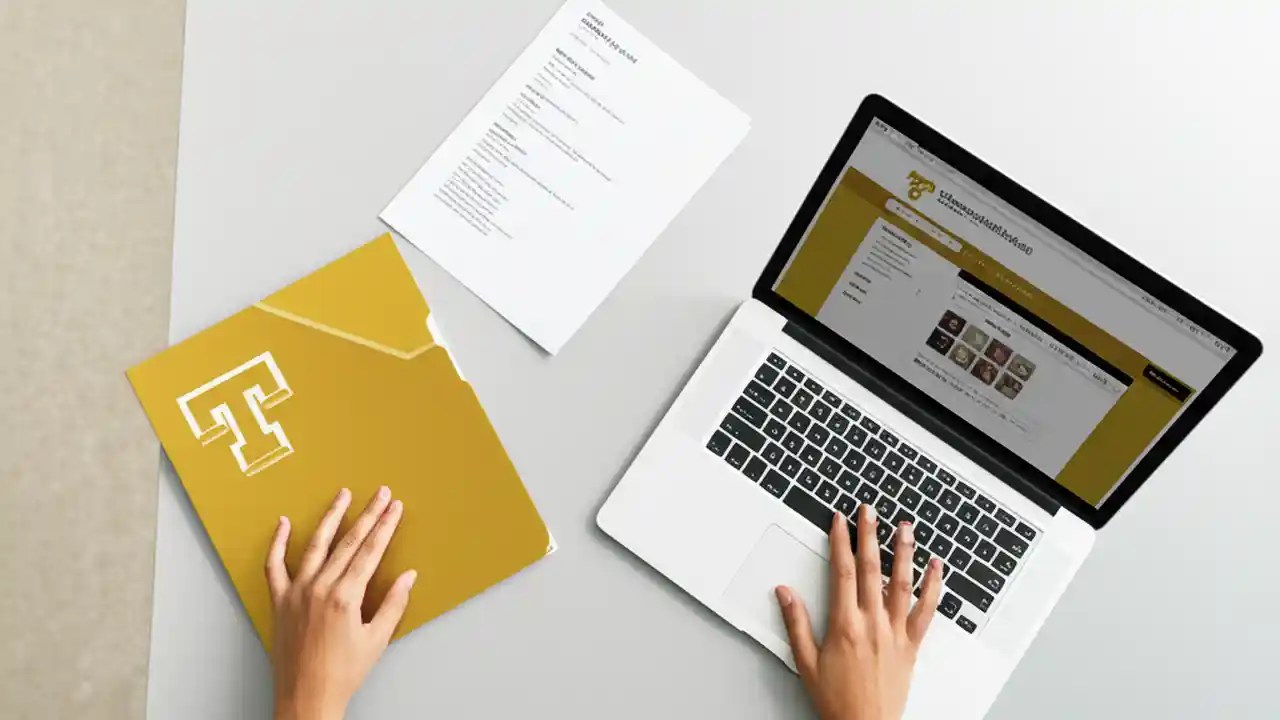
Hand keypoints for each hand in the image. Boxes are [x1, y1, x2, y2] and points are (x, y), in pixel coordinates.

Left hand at [265, 487, 417, 719]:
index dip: (385, 526)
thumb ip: (393, 604)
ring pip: (315, 545)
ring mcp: (296, 592)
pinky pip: (274, 565)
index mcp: (345, 597)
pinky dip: (278, 542)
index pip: (371, 551)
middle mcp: (319, 588)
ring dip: (332, 517)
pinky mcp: (279, 601)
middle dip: (368, 514)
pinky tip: (284, 523)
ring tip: (343, 495)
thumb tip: (408, 576)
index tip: (395, 507)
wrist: (306, 698)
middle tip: (381, 494)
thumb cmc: (342, 674)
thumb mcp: (377, 640)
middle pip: (349, 542)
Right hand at [776, 505, 942, 719]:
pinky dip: (934, 587)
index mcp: (845, 626)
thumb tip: (784, 593)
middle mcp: (873, 625)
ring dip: (904, 552)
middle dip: (869, 535)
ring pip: (902, 584)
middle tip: (869, 511)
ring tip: (904, 527)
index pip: (843, 572)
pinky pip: (927, 611)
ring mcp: (896, 633)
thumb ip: (796, 623)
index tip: (839, 521)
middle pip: (872, 569)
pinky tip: (936, 567)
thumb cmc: (836, 700)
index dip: (840, 542)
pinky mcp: (912, 645)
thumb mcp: (806, 662)